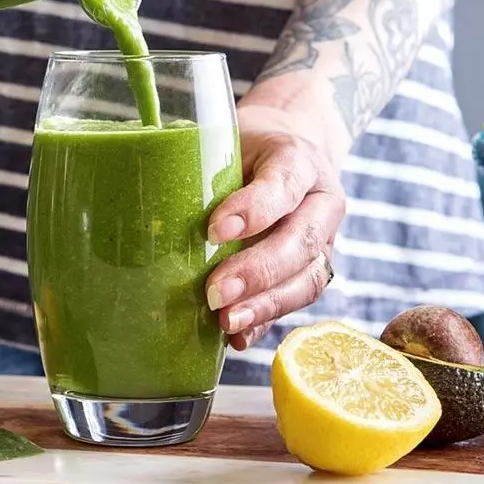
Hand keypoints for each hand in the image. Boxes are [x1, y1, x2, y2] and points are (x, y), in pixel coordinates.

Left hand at [205, 105, 345, 350]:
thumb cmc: (246, 150)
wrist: (287, 155)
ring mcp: (325, 241)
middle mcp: (322, 203)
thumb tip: (158, 227)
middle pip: (300, 242)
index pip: (284, 184)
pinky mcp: (315, 271)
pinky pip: (296, 301)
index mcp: (301, 161)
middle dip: (257, 272)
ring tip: (227, 321)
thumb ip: (208, 178)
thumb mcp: (227, 145)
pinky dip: (266, 322)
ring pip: (308, 279)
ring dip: (265, 305)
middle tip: (215, 292)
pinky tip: (239, 338)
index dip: (254, 209)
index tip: (213, 231)